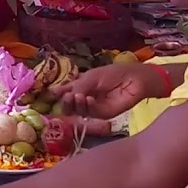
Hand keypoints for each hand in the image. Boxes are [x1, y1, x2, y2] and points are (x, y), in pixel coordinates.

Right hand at [49, 63, 168, 118]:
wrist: (135, 80)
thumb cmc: (115, 73)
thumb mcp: (93, 76)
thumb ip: (79, 86)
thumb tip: (65, 95)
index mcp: (81, 85)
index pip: (66, 91)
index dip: (58, 93)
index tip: (53, 93)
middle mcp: (85, 97)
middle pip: (69, 104)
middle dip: (65, 101)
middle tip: (67, 96)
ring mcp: (93, 107)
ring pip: (77, 110)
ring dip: (74, 104)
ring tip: (77, 97)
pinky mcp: (103, 114)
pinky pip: (89, 113)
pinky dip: (86, 107)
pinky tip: (87, 99)